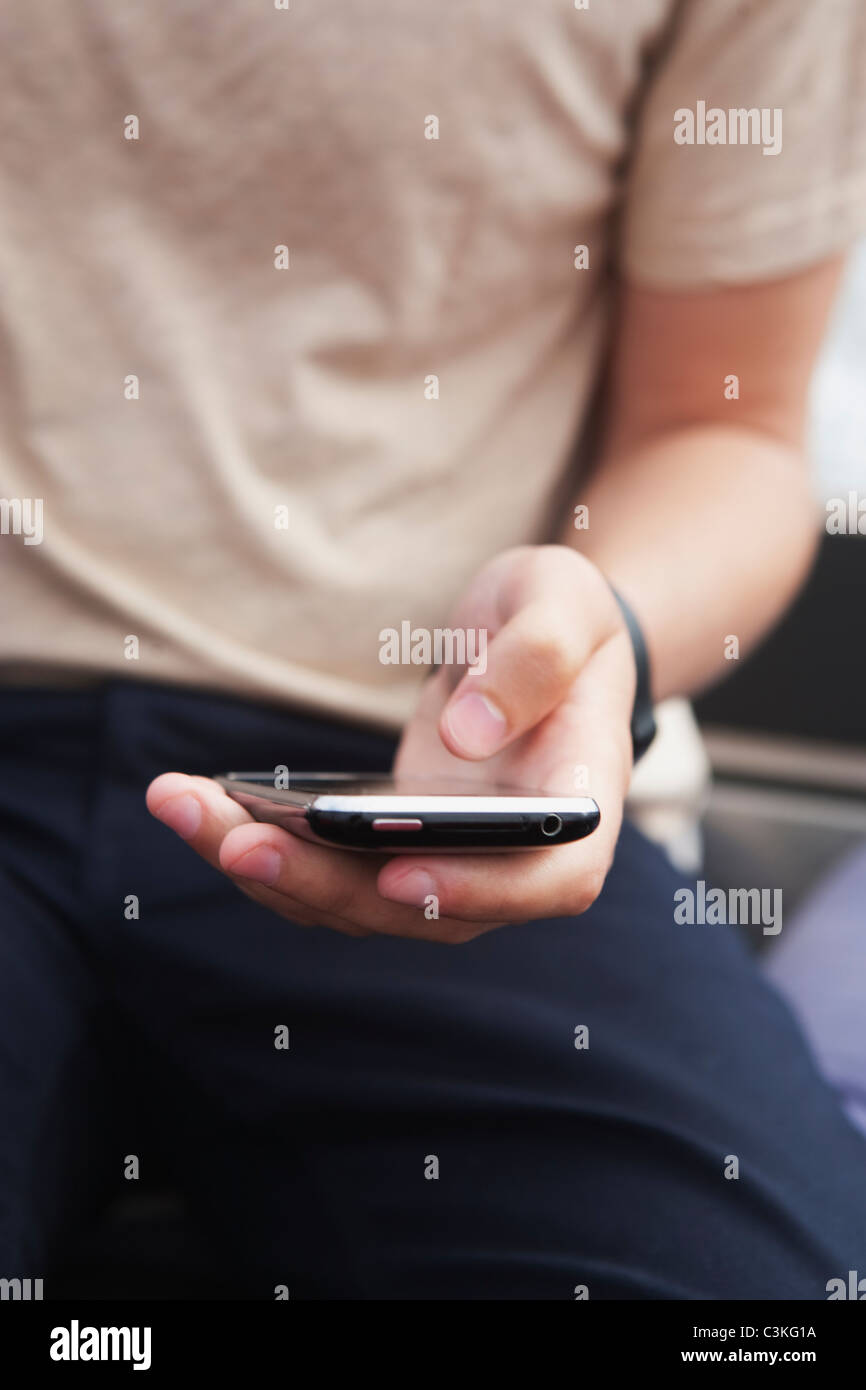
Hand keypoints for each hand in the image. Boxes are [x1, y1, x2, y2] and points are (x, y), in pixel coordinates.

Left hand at [146, 545, 635, 941]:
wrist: (532, 636)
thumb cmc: (562, 612)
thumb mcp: (563, 600)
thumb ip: (534, 659)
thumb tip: (463, 738)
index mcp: (578, 797)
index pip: (550, 878)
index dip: (477, 890)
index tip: (398, 876)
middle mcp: (516, 853)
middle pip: (426, 908)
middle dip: (323, 883)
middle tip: (235, 842)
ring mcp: (453, 859)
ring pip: (361, 901)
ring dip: (269, 870)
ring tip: (181, 804)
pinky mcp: (396, 847)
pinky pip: (331, 871)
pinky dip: (263, 848)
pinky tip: (196, 802)